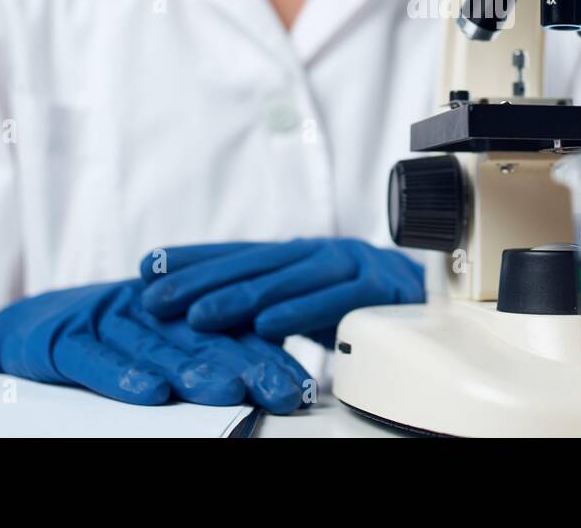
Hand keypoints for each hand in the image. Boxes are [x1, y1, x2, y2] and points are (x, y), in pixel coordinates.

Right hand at [0, 279, 312, 411]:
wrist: (22, 327)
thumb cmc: (104, 344)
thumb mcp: (160, 347)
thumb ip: (209, 359)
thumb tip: (270, 388)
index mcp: (180, 312)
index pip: (231, 334)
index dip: (268, 359)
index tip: (301, 388)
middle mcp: (151, 311)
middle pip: (203, 340)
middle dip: (246, 366)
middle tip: (279, 392)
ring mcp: (108, 320)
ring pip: (156, 349)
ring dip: (192, 372)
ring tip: (226, 393)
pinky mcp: (65, 338)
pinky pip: (95, 360)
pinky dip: (122, 377)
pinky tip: (148, 393)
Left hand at [139, 239, 425, 346]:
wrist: (434, 296)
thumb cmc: (361, 301)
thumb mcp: (306, 300)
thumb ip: (266, 301)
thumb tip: (202, 312)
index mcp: (295, 255)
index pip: (235, 254)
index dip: (192, 259)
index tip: (146, 267)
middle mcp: (316, 253)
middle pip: (251, 264)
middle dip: (200, 281)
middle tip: (157, 299)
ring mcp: (346, 266)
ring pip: (285, 281)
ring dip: (239, 299)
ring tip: (199, 316)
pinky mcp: (373, 287)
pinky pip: (333, 301)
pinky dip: (299, 313)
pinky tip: (268, 326)